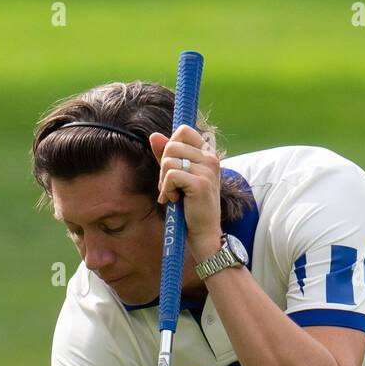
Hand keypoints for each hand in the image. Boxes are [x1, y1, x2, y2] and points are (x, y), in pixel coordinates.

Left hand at [150, 124, 221, 258]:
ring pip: (169, 160)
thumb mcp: (178, 178)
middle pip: (171, 145)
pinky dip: (167, 190)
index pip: (183, 131)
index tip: (174, 168)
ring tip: (174, 195)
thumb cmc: (190, 206)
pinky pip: (171, 175)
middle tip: (171, 186)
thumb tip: (153, 135)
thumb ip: (167, 156)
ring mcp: (207, 170)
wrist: (203, 234)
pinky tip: (175, 200)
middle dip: (163, 167)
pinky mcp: (200, 183)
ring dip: (164, 181)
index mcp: (208, 154)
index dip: (170, 146)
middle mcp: (211, 158)